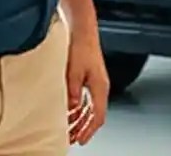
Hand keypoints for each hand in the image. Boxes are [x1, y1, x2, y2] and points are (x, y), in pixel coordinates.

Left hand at [66, 25, 108, 145]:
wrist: (82, 30)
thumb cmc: (81, 47)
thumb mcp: (74, 71)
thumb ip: (72, 91)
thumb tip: (71, 108)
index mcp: (100, 86)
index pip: (97, 116)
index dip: (89, 130)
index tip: (80, 140)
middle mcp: (100, 86)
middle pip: (95, 115)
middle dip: (84, 128)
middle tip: (73, 139)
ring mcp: (96, 83)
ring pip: (90, 108)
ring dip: (81, 120)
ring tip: (69, 129)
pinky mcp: (90, 78)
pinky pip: (87, 100)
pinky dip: (79, 109)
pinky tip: (70, 113)